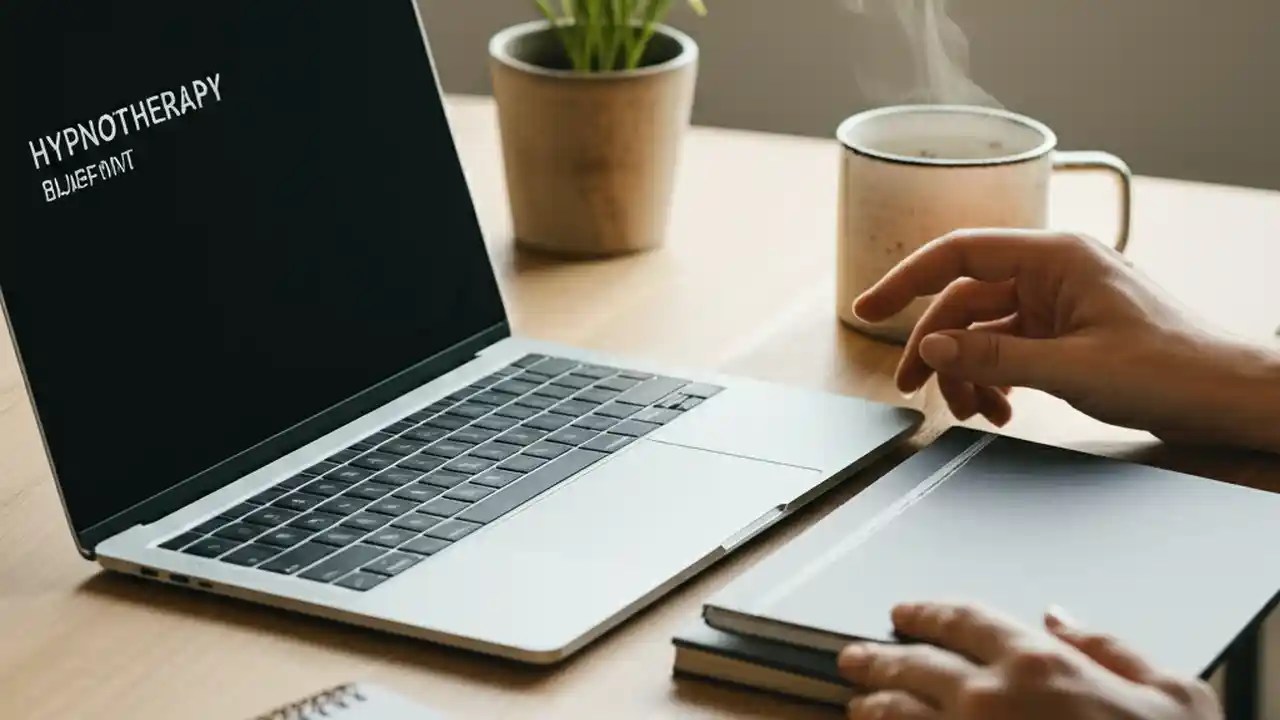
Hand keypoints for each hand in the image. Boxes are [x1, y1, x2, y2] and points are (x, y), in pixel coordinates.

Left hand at [837, 602, 1220, 719]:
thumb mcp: (1171, 692)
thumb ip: (1109, 647)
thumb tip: (1061, 618)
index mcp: (1038, 664)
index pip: (962, 620)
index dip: (926, 612)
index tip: (903, 613)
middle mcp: (990, 698)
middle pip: (914, 665)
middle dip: (879, 659)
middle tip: (854, 658)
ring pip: (898, 715)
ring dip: (874, 706)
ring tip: (858, 704)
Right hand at [853, 229, 1279, 452]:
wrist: (1230, 397)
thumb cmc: (1172, 370)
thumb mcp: (1072, 369)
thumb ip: (994, 355)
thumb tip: (928, 347)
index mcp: (1055, 258)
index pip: (958, 254)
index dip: (906, 280)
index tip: (868, 308)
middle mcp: (1053, 272)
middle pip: (965, 300)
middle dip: (936, 346)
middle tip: (910, 387)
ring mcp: (1060, 303)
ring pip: (985, 329)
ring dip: (969, 370)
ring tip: (973, 411)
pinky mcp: (1068, 333)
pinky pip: (1011, 348)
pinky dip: (996, 378)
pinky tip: (1000, 409)